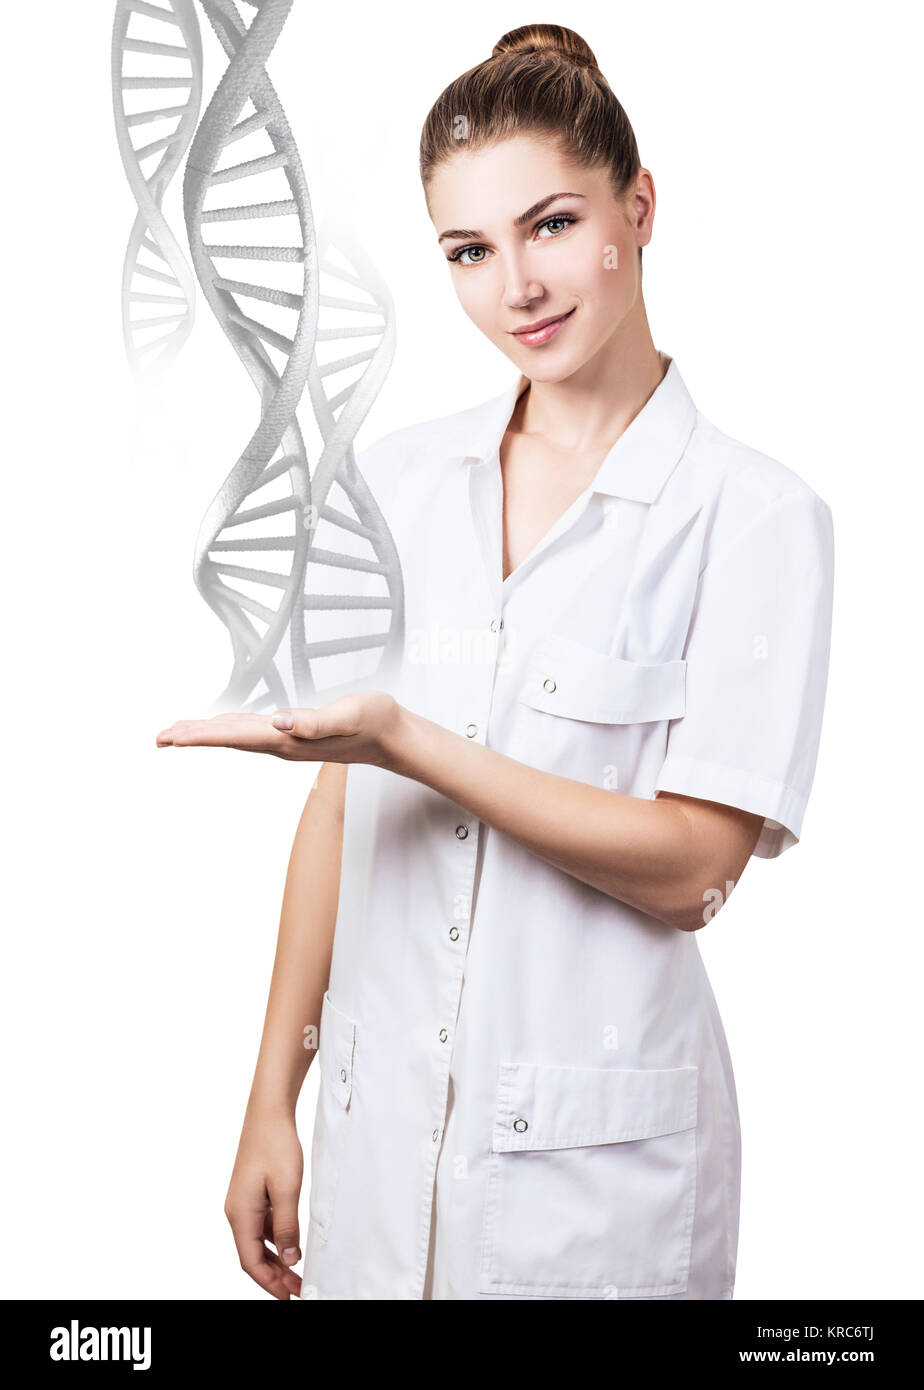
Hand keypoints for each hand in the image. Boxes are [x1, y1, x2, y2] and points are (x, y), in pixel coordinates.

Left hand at [155, 690, 404, 767]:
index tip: (173, 737)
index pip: (236, 737)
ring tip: (178, 733)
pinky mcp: (294, 735)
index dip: (202, 736)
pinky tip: (220, 727)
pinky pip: (251, 733)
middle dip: (193, 737)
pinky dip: (228, 730)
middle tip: (159, 736)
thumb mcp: (349, 715)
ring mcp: (287, 742)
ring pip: (236, 737)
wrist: (393, 737)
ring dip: (207, 734)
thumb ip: (316, 721)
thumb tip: (281, 722)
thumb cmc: (374, 722)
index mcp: (290, 740)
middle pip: (228, 740)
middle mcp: (283, 744)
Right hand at [225, 1108, 304, 1300]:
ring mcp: (242, 1201)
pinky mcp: (251, 1192)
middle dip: (274, 1275)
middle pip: (252, 1255)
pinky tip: (291, 1242)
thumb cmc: (275, 1144)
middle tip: (297, 1288)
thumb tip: (289, 1258)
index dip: (269, 1283)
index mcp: (240, 1213)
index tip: (288, 1296)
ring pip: (257, 1241)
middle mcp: (236, 1211)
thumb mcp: (288, 1189)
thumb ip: (287, 1227)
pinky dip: (274, 1239)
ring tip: (297, 1271)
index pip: (250, 1261)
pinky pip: (260, 1225)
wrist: (268, 1111)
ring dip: (276, 1258)